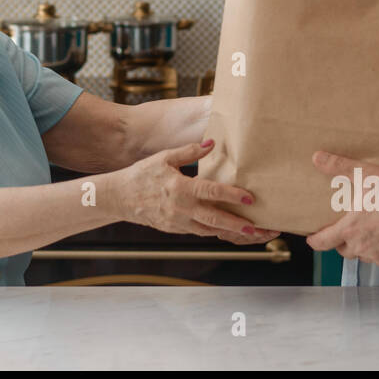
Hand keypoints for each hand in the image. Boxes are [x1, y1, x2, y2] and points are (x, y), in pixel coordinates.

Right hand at [107, 139, 277, 240]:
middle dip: (238, 226)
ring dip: (230, 233)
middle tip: (258, 229)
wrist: (119, 197)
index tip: (250, 198)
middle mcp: (180, 209)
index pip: (211, 193)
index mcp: (179, 188)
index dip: (232, 196)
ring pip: (209, 231)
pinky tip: (229, 231)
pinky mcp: (175, 230)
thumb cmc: (142, 174)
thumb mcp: (164, 158)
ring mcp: (177, 222)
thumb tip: (212, 143)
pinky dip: (215, 233)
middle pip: (215, 220)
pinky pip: (199, 232)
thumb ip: (189, 151)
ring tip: (251, 234)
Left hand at [304, 151, 378, 267]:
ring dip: (362, 247)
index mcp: (349, 229)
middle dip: (343, 242)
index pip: (323, 243)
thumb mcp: (363, 174)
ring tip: (369, 232)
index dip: (315, 241)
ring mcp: (378, 256)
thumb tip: (316, 157)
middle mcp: (361, 246)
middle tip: (349, 229)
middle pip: (343, 250)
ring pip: (363, 256)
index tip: (312, 239)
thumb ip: (337, 166)